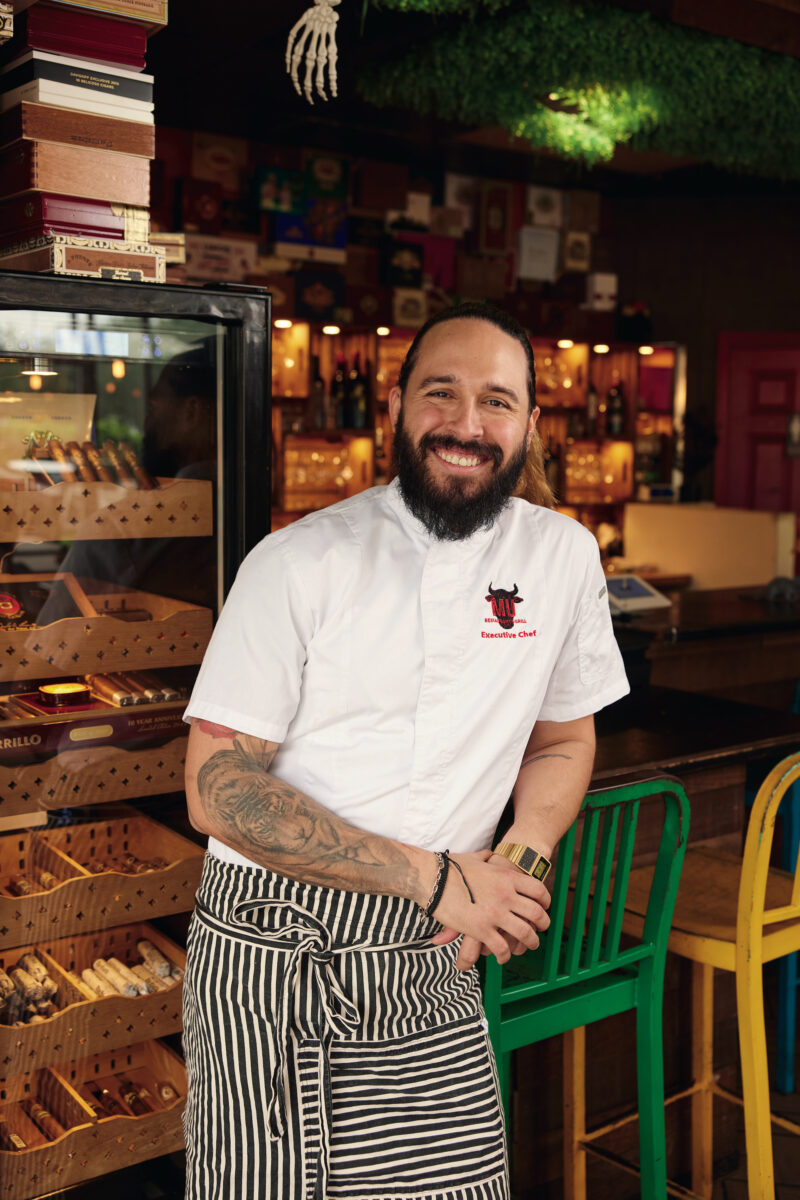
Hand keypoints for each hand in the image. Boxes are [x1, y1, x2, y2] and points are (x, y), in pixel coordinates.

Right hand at [430, 852, 550, 970]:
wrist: (432, 879)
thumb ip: (488, 858)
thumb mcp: (476, 858)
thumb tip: (492, 854)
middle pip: (537, 914)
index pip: (538, 890)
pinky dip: (505, 954)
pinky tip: (503, 955)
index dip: (545, 901)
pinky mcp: (482, 930)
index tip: (544, 907)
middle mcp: (506, 895)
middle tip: (541, 929)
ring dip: (530, 942)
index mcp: (506, 877)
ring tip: (529, 945)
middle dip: (543, 924)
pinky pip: (502, 947)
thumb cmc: (451, 867)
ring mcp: (495, 914)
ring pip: (525, 933)